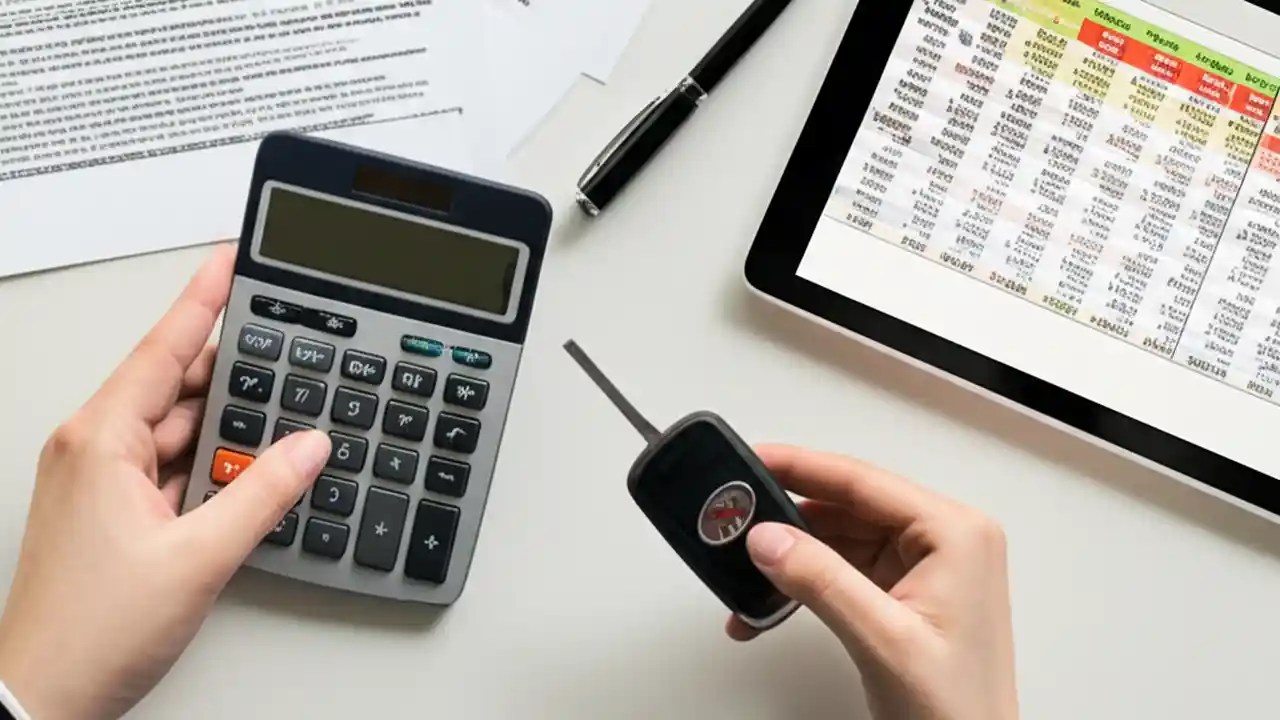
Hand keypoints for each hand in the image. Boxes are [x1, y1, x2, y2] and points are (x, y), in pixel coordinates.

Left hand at [0, 246, 331, 719]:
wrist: (46, 696)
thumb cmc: (91, 631)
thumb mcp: (198, 557)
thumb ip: (262, 493)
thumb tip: (308, 446)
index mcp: (102, 439)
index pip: (165, 346)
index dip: (205, 298)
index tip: (234, 261)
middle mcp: (97, 448)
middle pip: (179, 384)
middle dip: (238, 373)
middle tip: (293, 353)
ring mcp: (104, 478)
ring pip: (182, 427)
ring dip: (230, 428)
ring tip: (284, 426)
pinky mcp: (115, 507)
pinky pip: (174, 463)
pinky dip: (213, 464)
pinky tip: (248, 474)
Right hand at [728, 445, 1017, 719]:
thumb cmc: (959, 712)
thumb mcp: (883, 640)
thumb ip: (821, 582)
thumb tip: (770, 537)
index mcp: (955, 534)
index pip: (863, 482)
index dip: (802, 467)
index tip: (754, 459)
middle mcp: (946, 541)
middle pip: (849, 505)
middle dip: (789, 516)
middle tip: (737, 513)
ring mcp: (927, 567)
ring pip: (840, 537)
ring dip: (793, 555)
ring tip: (748, 566)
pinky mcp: (907, 593)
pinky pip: (845, 568)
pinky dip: (806, 582)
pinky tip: (773, 600)